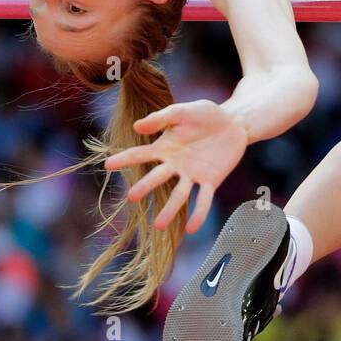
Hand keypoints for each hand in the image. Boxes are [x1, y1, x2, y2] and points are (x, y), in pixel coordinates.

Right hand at [103, 100, 248, 233]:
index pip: (140, 154)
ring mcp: (192, 175)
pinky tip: (192, 229)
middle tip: (132, 196)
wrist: (233, 123)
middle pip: (158, 177)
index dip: (125, 159)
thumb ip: (161, 118)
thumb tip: (137, 126)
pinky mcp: (211, 181)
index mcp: (165, 148)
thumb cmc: (205, 115)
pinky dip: (199, 214)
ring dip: (170, 210)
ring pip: (179, 194)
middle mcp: (175, 165)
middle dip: (145, 186)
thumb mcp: (183, 111)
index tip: (108, 165)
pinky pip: (204, 200)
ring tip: (158, 225)